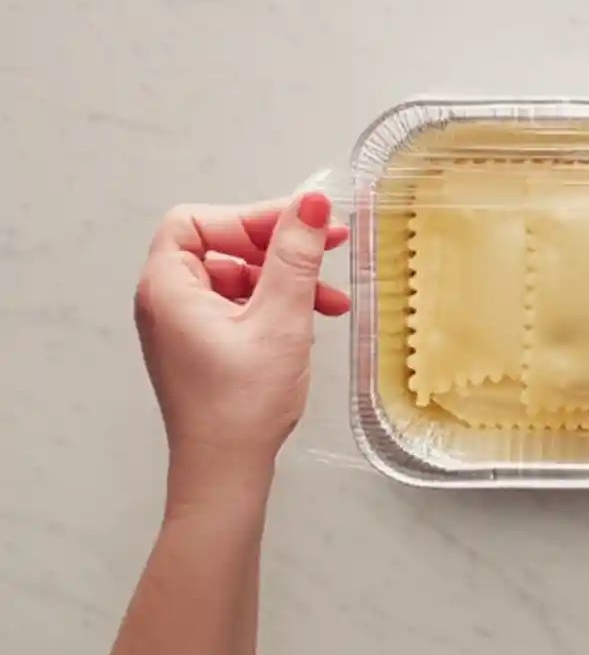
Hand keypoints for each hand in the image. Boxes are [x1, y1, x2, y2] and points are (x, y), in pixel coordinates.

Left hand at [133, 193, 349, 486]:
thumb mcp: (281, 318)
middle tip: (327, 245)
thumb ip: (296, 256)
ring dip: (287, 280)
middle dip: (278, 247)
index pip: (199, 221)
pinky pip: (241, 306)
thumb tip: (310, 204)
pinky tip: (312, 321)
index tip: (299, 225)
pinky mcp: (204, 347)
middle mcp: (167, 302)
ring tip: (332, 299)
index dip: (250, 217)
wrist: (226, 472)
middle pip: (222, 245)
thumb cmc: (242, 404)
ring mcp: (184, 326)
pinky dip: (277, 306)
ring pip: (239, 277)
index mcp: (168, 287)